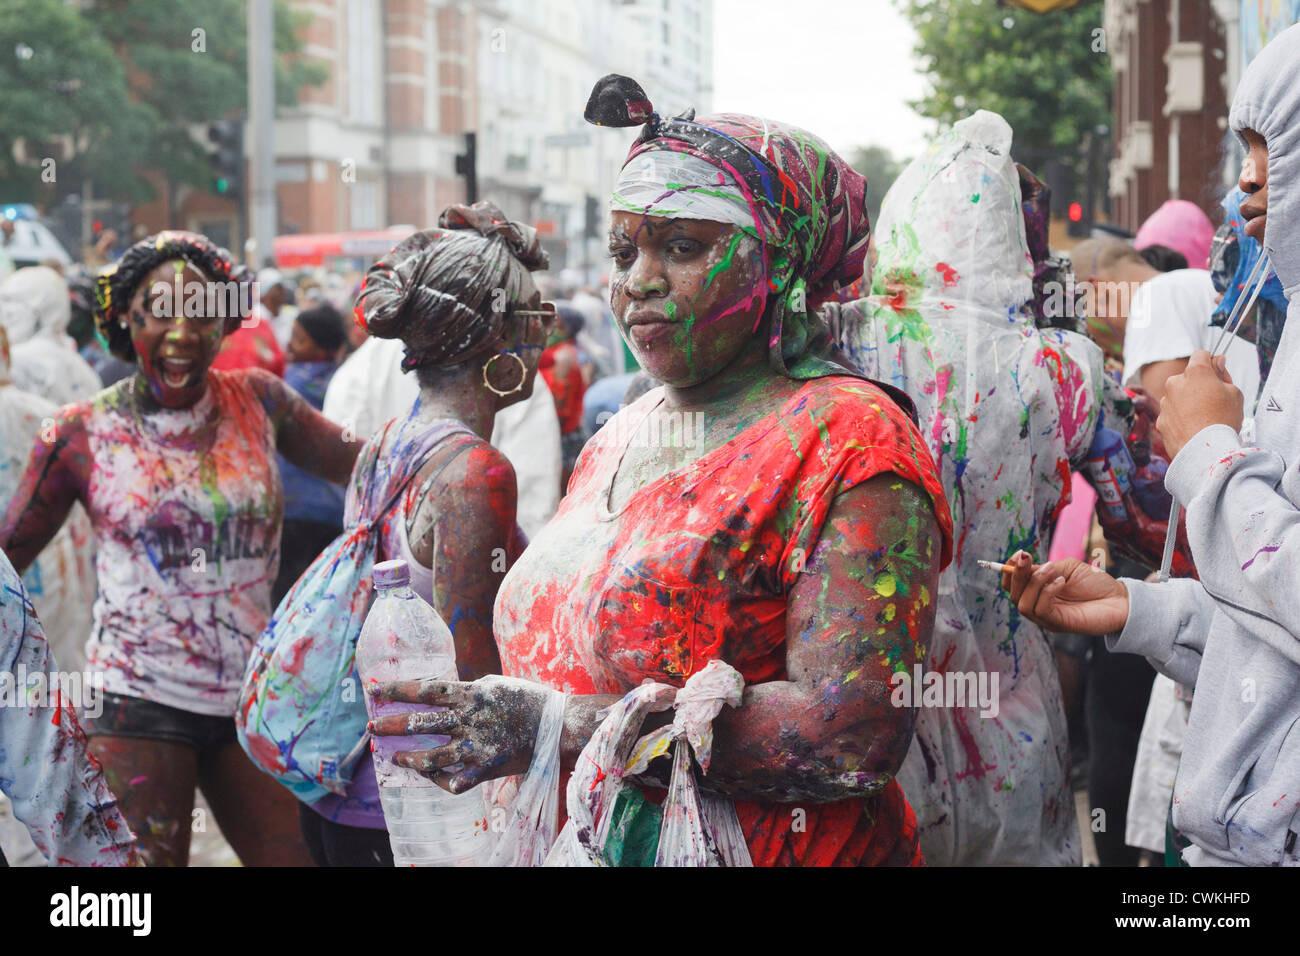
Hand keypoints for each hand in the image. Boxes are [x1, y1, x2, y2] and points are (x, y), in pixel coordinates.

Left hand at [368, 674, 552, 793]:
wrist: (558, 726)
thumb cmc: (527, 700)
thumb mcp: (495, 684)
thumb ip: (467, 690)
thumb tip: (440, 691)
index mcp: (472, 694)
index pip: (425, 689)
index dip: (397, 690)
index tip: (375, 690)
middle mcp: (470, 720)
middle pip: (420, 723)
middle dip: (391, 725)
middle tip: (371, 727)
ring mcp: (477, 747)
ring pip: (431, 758)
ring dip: (409, 759)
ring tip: (395, 758)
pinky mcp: (486, 769)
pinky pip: (454, 782)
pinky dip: (440, 781)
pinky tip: (432, 776)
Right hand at [1000, 550, 1129, 635]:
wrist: (1120, 600)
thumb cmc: (1095, 583)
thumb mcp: (1066, 568)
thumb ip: (1045, 568)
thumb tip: (1023, 565)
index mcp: (1037, 591)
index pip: (1012, 585)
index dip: (1009, 570)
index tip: (1018, 554)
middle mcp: (1038, 605)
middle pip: (1013, 594)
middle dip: (1016, 574)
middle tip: (1024, 557)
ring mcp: (1047, 617)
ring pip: (1023, 603)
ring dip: (1034, 582)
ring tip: (1052, 571)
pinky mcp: (1058, 624)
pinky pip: (1041, 609)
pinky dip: (1046, 592)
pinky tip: (1061, 582)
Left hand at [1157, 350, 1243, 458]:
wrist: (1204, 452)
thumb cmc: (1223, 421)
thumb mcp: (1235, 393)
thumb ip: (1223, 375)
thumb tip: (1217, 361)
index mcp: (1195, 373)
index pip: (1200, 355)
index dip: (1210, 362)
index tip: (1216, 371)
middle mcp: (1175, 383)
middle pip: (1187, 377)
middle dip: (1198, 385)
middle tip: (1214, 400)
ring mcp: (1165, 402)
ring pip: (1178, 396)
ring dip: (1187, 402)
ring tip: (1204, 419)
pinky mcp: (1160, 419)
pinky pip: (1172, 413)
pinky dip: (1180, 418)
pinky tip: (1193, 429)